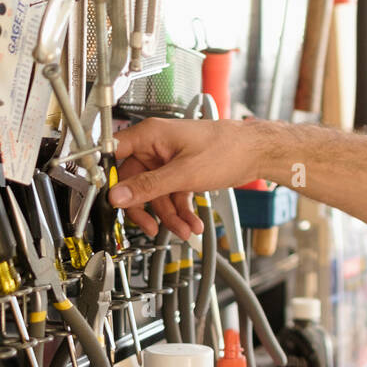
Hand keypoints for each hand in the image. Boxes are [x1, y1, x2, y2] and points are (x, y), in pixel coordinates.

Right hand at [109, 117, 258, 239]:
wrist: (257, 153)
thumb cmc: (228, 149)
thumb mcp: (184, 173)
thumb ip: (149, 186)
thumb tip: (118, 195)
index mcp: (151, 135)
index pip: (114, 155)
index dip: (109, 178)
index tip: (110, 200)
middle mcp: (156, 146)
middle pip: (134, 182)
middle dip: (147, 208)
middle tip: (150, 226)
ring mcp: (168, 160)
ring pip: (156, 194)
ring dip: (169, 215)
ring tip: (184, 230)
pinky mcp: (181, 172)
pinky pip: (172, 195)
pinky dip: (180, 211)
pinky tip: (191, 224)